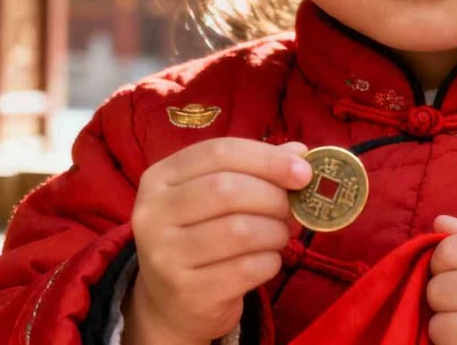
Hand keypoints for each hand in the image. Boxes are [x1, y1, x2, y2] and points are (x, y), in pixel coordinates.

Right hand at [125, 138, 311, 344]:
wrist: (172, 304)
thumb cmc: (201, 236)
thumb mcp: (216, 196)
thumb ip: (254, 169)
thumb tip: (300, 152)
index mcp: (159, 178)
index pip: (218, 152)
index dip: (267, 158)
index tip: (303, 171)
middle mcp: (153, 214)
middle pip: (227, 189)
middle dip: (273, 197)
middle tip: (292, 208)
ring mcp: (166, 256)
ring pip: (240, 230)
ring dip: (275, 231)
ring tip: (279, 235)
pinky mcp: (187, 292)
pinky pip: (246, 268)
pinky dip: (270, 261)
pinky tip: (267, 261)